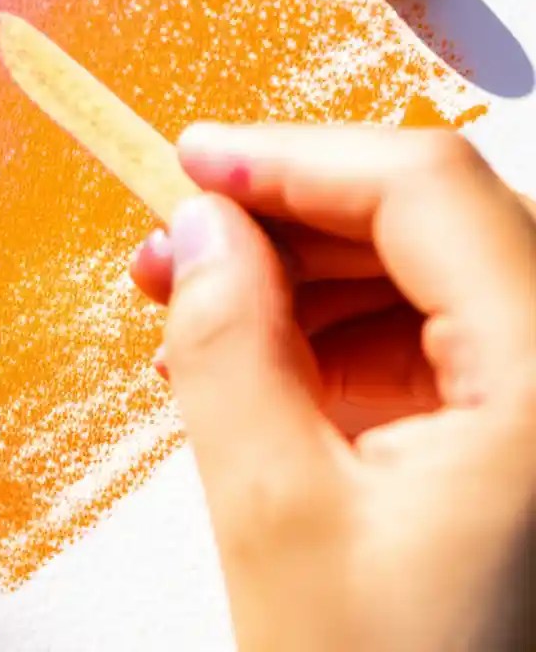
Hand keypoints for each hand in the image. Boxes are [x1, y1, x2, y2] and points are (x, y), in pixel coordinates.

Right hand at [132, 125, 535, 649]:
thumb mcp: (276, 518)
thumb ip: (225, 350)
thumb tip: (197, 235)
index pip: (425, 192)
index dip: (293, 159)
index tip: (194, 161)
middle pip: (430, 224)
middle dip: (286, 224)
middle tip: (175, 244)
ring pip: (426, 279)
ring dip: (303, 283)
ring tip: (194, 316)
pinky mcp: (519, 440)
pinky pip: (431, 344)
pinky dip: (336, 341)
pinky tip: (255, 366)